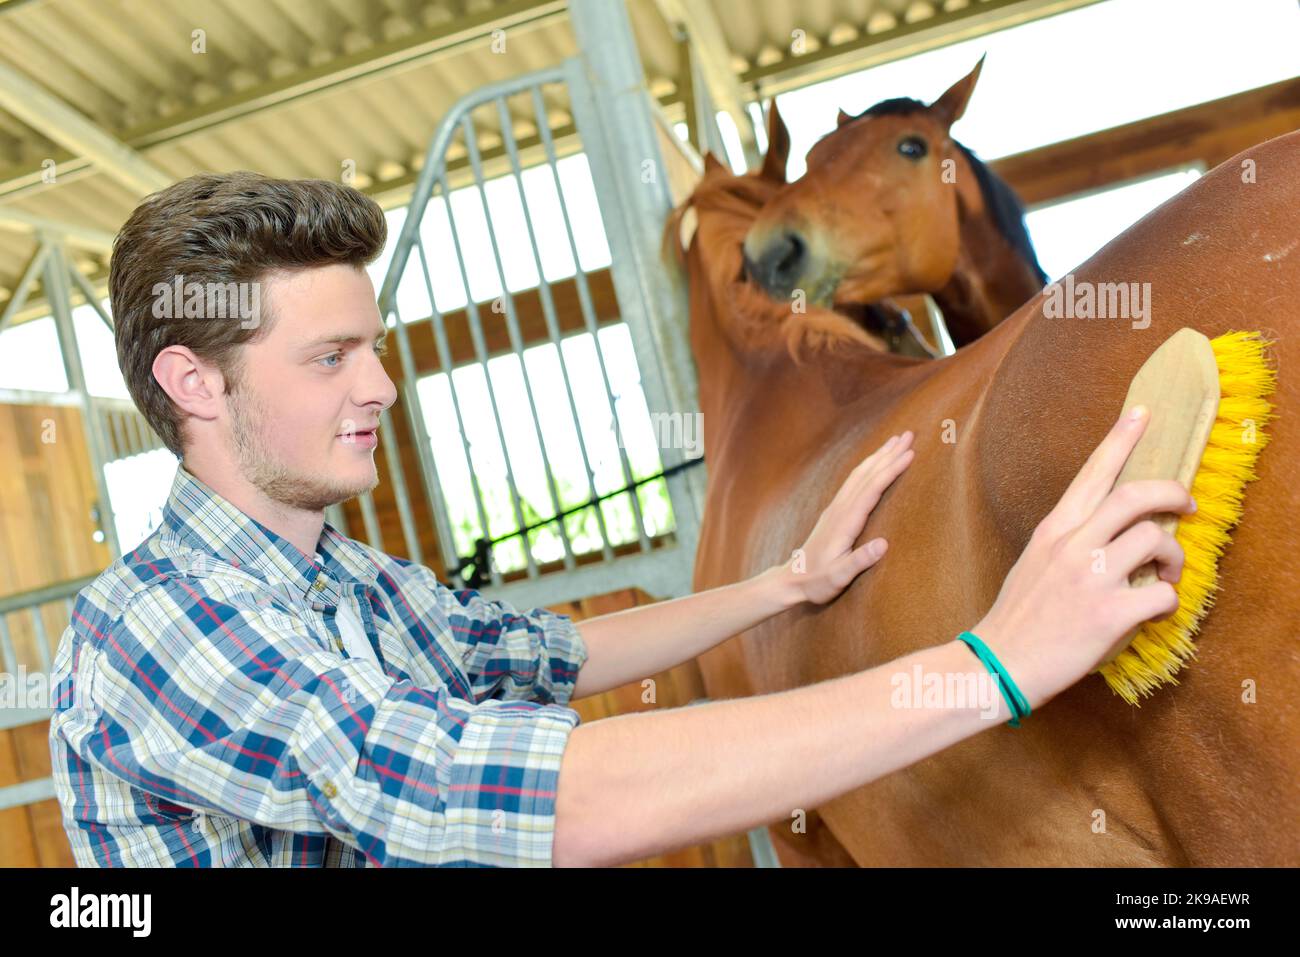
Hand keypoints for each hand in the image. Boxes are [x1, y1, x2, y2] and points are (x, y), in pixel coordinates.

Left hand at [785, 431, 914, 604]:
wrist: (792, 579)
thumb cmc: (818, 581)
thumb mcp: (839, 576)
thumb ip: (860, 560)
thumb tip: (884, 544)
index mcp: (845, 521)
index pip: (872, 489)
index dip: (891, 470)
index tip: (910, 454)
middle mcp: (840, 509)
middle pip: (867, 474)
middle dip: (889, 453)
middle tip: (909, 435)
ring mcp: (836, 508)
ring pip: (859, 474)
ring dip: (878, 456)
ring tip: (895, 441)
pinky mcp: (835, 511)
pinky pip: (854, 482)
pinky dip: (868, 467)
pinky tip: (874, 463)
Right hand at [971, 405, 1195, 709]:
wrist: (998, 663)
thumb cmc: (1019, 617)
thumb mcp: (1034, 563)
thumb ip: (1071, 542)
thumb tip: (1114, 534)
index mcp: (1053, 530)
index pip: (1092, 473)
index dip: (1121, 439)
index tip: (1142, 413)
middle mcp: (1072, 546)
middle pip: (1135, 496)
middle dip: (1172, 493)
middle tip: (1187, 503)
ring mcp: (1091, 578)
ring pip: (1155, 539)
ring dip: (1174, 557)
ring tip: (1166, 574)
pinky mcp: (1109, 614)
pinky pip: (1163, 594)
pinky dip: (1168, 602)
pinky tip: (1152, 612)